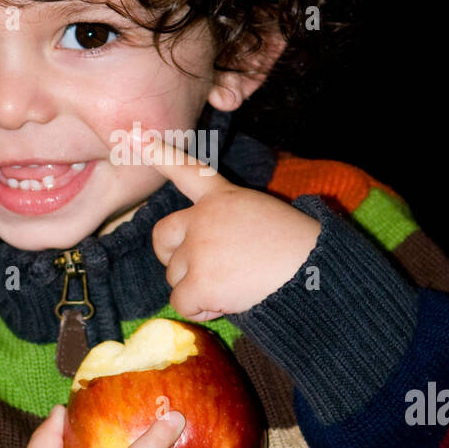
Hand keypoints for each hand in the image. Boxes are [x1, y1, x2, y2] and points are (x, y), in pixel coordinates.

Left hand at [129, 128, 320, 319]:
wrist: (315, 273)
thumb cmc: (300, 250)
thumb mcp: (263, 218)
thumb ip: (228, 225)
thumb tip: (209, 260)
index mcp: (224, 198)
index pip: (188, 172)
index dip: (160, 155)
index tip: (132, 137)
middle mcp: (204, 218)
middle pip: (163, 236)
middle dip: (170, 256)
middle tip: (197, 271)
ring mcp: (199, 248)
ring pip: (175, 276)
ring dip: (197, 287)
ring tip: (236, 286)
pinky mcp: (200, 280)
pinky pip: (182, 303)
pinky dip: (201, 310)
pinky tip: (228, 303)